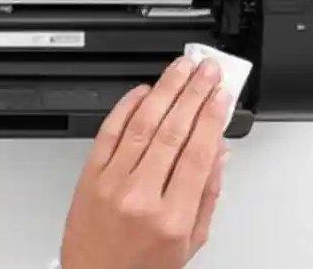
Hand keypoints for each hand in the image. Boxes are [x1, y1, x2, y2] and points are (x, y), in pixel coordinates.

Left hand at [60, 58, 229, 268]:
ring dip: (165, 90)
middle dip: (194, 94)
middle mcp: (140, 197)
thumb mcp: (190, 244)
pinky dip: (127, 106)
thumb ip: (207, 196)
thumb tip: (218, 153)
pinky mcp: (89, 177)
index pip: (197, 154)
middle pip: (173, 131)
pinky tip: (144, 90)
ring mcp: (111, 184)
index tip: (222, 96)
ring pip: (142, 124)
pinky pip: (109, 132)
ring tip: (181, 69)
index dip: (212, 118)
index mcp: (171, 218)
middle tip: (208, 70)